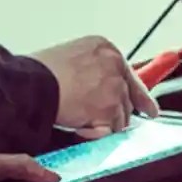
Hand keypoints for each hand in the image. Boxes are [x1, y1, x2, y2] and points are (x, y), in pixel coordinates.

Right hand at [29, 36, 158, 136]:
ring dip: (101, 123)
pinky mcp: (110, 110)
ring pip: (120, 118)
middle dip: (113, 112)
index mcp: (104, 48)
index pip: (130, 75)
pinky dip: (93, 133)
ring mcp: (114, 88)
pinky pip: (108, 132)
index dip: (139, 95)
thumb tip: (100, 89)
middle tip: (96, 117)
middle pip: (127, 100)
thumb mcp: (70, 58)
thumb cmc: (40, 71)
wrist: (32, 84)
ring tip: (77, 115)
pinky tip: (77, 124)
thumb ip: (93, 70)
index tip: (149, 109)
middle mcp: (114, 64)